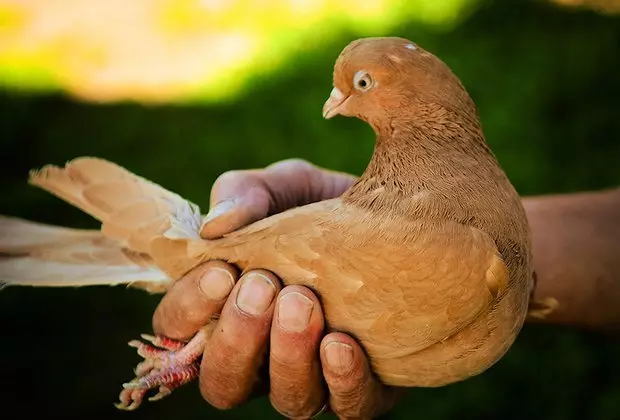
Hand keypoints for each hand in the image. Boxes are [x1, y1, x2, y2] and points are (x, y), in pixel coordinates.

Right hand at [152, 159, 400, 417]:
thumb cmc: (324, 205)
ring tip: (303, 303)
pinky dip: (342, 381)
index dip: (188, 308)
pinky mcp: (363, 385)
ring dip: (288, 357)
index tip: (221, 269)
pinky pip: (348, 407)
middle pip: (223, 383)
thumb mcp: (285, 186)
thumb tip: (214, 226)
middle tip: (263, 285)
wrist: (398, 216)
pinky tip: (342, 343)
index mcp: (226, 309)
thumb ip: (245, 194)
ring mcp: (313, 375)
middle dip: (236, 338)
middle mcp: (262, 354)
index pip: (177, 330)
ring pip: (286, 400)